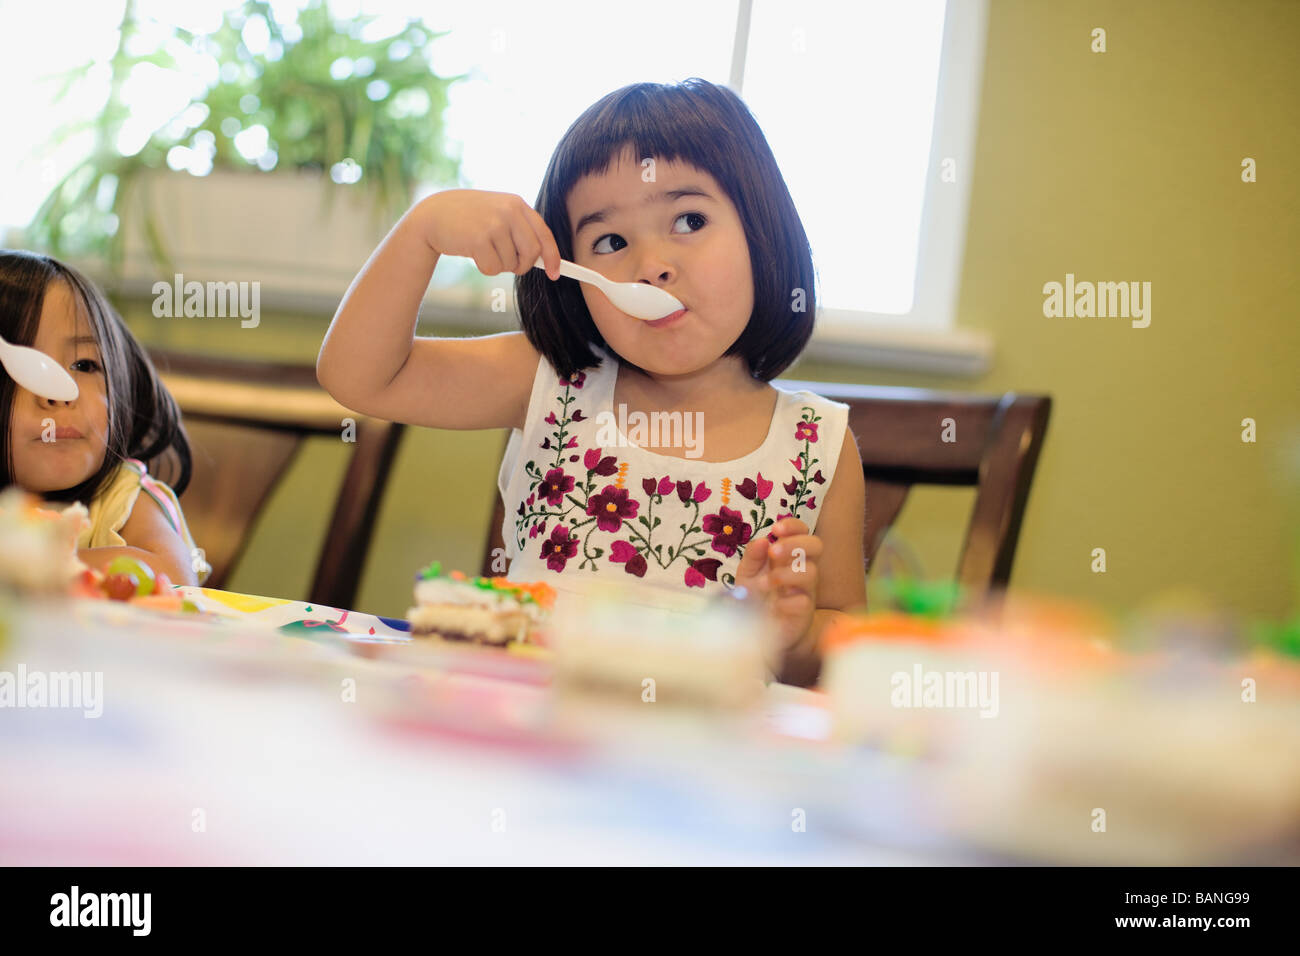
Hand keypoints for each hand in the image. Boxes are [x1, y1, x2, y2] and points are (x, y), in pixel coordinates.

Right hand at [421, 189, 561, 279]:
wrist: (433, 214)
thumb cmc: (468, 218)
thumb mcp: (497, 213)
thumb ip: (520, 230)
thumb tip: (545, 260)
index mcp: (517, 204)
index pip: (544, 234)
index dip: (552, 257)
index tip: (556, 274)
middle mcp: (509, 211)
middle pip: (532, 253)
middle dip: (523, 265)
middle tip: (509, 264)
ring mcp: (494, 223)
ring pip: (511, 263)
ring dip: (499, 265)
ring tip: (483, 249)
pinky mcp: (479, 239)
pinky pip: (494, 269)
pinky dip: (485, 268)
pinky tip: (473, 253)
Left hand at [734, 517, 821, 650]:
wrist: (760, 630)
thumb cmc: (757, 597)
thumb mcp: (747, 574)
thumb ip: (752, 557)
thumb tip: (762, 540)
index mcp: (788, 556)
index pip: (801, 532)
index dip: (794, 526)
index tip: (776, 529)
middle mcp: (800, 569)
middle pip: (815, 545)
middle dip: (795, 543)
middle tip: (772, 552)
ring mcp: (805, 590)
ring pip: (811, 572)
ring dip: (787, 573)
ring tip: (766, 583)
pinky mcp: (804, 612)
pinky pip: (805, 602)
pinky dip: (789, 601)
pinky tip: (776, 605)